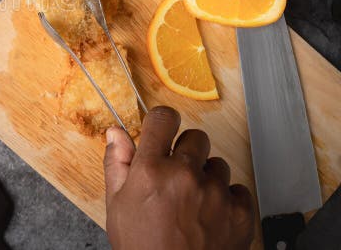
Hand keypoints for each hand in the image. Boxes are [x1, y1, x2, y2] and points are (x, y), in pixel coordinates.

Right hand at [103, 106, 253, 249]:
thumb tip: (116, 133)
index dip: (162, 122)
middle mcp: (184, 175)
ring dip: (206, 176)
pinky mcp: (239, 212)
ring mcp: (215, 193)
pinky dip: (226, 199)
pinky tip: (209, 216)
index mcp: (150, 169)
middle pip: (195, 137)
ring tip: (193, 202)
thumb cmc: (142, 247)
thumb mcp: (117, 205)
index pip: (163, 119)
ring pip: (217, 164)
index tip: (163, 129)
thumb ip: (117, 164)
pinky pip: (237, 189)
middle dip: (185, 152)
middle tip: (175, 176)